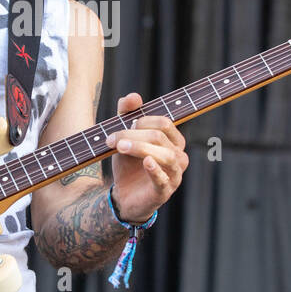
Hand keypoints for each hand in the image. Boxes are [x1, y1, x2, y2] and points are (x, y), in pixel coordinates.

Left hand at [105, 92, 188, 222]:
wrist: (124, 195)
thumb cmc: (129, 164)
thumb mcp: (125, 136)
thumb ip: (127, 114)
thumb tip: (134, 96)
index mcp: (173, 140)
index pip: (164, 122)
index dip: (140, 121)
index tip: (116, 127)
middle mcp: (179, 156)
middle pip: (160, 137)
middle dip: (133, 135)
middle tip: (111, 139)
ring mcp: (174, 175)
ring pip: (165, 156)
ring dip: (140, 148)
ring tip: (120, 147)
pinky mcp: (165, 191)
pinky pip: (164, 179)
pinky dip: (155, 169)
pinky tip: (146, 161)